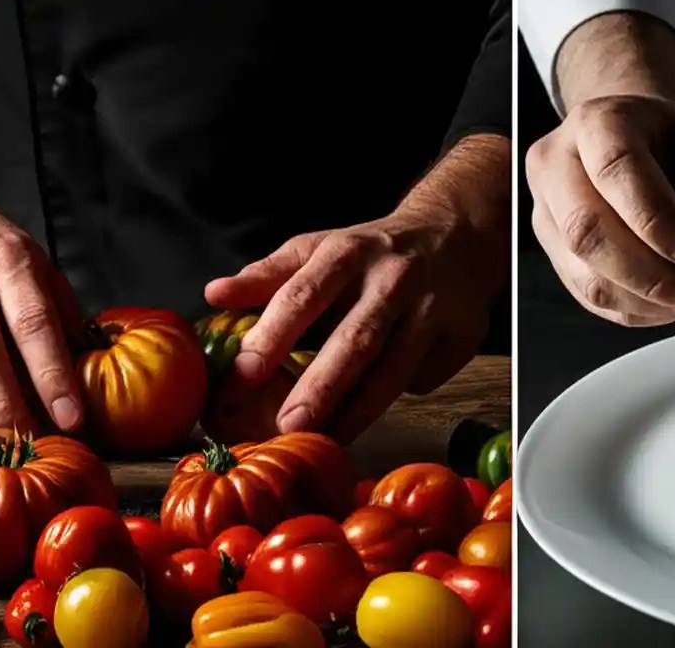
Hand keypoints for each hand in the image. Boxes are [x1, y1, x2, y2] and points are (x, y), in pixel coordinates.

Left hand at [205, 135, 508, 442]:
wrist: (454, 234)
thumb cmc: (370, 251)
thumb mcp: (318, 249)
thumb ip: (266, 275)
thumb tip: (213, 295)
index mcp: (347, 252)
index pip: (305, 295)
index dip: (274, 335)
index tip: (243, 374)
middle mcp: (392, 279)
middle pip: (356, 339)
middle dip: (321, 386)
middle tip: (288, 425)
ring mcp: (431, 309)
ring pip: (394, 370)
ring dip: (358, 411)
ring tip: (325, 440)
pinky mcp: (461, 336)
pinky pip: (423, 377)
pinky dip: (396, 397)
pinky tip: (369, 412)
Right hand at [526, 94, 674, 325]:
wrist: (619, 140)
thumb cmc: (665, 144)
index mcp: (598, 123)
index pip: (616, 168)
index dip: (654, 217)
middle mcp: (556, 164)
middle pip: (587, 230)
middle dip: (648, 274)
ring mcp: (544, 211)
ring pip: (585, 274)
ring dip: (644, 300)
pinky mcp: (548, 250)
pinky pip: (588, 296)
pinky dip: (633, 309)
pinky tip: (665, 302)